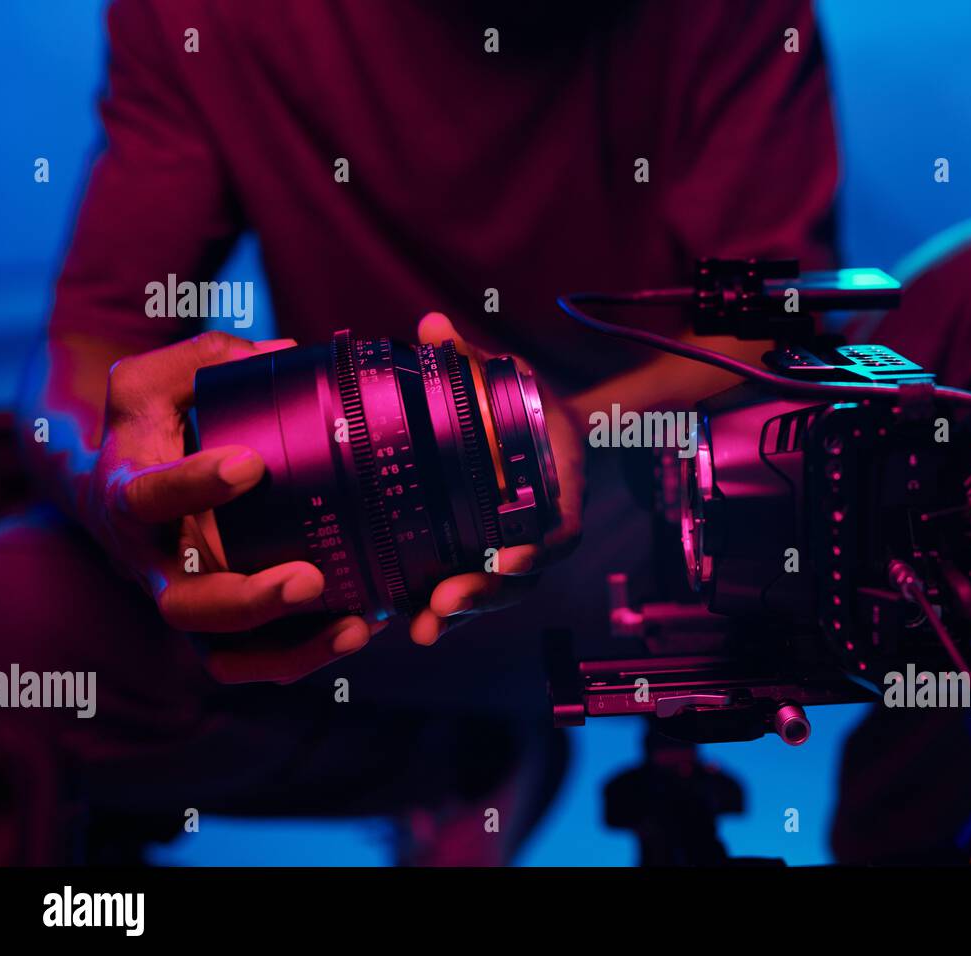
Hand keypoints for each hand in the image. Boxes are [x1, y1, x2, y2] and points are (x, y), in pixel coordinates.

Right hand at [84, 331, 373, 683]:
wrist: (114, 490)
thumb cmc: (145, 430)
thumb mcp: (149, 381)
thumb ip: (204, 360)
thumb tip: (285, 353)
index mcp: (130, 497)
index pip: (148, 498)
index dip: (192, 485)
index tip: (247, 464)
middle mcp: (155, 563)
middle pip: (186, 606)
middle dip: (249, 600)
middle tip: (309, 578)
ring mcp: (188, 601)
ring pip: (224, 655)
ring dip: (290, 649)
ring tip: (356, 626)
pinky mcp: (219, 627)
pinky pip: (255, 663)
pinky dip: (304, 657)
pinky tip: (361, 627)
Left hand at [407, 312, 584, 645]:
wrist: (536, 430)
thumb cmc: (526, 403)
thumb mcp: (508, 375)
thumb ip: (473, 358)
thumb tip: (431, 325)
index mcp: (559, 492)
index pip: (561, 533)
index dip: (539, 551)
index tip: (508, 557)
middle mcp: (541, 530)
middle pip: (524, 579)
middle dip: (486, 595)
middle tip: (443, 603)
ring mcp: (513, 550)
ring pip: (496, 596)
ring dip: (462, 615)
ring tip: (422, 629)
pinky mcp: (482, 558)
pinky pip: (469, 592)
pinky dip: (443, 611)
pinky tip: (409, 624)